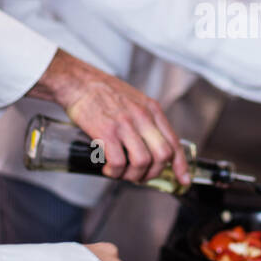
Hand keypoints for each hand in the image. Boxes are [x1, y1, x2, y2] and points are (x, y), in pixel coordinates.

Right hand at [30, 50, 189, 186]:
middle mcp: (142, 116)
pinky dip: (115, 172)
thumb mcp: (135, 100)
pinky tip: (108, 169)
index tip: (183, 179)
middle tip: (140, 177)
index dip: (181, 165)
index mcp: (152, 109)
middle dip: (153, 173)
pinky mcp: (106, 132)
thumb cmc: (103, 92)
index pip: (174, 142)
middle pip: (162, 155)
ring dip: (132, 176)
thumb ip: (146, 120)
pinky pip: (118, 162)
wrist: (78, 81)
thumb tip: (152, 147)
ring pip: (142, 162)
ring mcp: (125, 124)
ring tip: (121, 174)